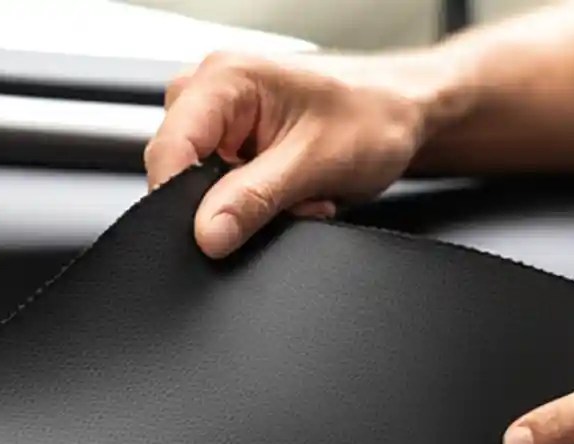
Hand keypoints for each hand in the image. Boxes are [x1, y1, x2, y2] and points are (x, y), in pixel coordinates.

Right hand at [145, 52, 435, 257]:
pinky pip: (226, 191)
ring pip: (205, 188)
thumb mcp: (315, 165)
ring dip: (251, 206)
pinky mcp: (234, 144)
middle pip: (181, 170)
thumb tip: (207, 233)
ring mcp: (221, 119)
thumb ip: (254, 199)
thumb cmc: (373, 117)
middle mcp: (212, 92)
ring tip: (300, 194)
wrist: (404, 115)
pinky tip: (296, 195)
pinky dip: (261, 204)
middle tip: (288, 203)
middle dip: (230, 204)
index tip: (212, 235)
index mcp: (224, 78)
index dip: (180, 200)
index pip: (169, 148)